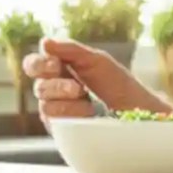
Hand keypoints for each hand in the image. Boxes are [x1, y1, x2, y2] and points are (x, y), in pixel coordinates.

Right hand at [23, 38, 172, 121]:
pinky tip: (87, 113)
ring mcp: (59, 112)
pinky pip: (52, 119)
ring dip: (66, 99)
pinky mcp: (62, 129)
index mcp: (61, 72)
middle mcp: (56, 92)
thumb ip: (71, 50)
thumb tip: (44, 42)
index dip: (38, 64)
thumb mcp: (97, 61)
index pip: (34, 66)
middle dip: (56, 85)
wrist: (138, 111)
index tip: (54, 64)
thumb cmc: (119, 84)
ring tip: (88, 100)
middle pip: (38, 86)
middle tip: (77, 87)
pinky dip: (70, 112)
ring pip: (44, 104)